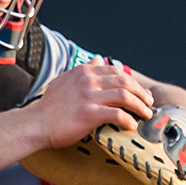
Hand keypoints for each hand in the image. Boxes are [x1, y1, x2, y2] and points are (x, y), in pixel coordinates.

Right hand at [29, 62, 154, 148]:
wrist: (36, 123)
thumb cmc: (51, 106)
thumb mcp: (66, 80)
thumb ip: (85, 69)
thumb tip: (100, 58)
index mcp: (84, 71)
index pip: (115, 71)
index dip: (132, 82)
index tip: (140, 91)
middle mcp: (88, 80)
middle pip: (125, 82)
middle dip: (141, 93)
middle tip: (149, 103)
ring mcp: (88, 96)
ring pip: (125, 96)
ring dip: (140, 106)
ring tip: (146, 114)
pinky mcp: (89, 113)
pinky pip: (116, 114)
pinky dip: (128, 120)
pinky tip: (131, 126)